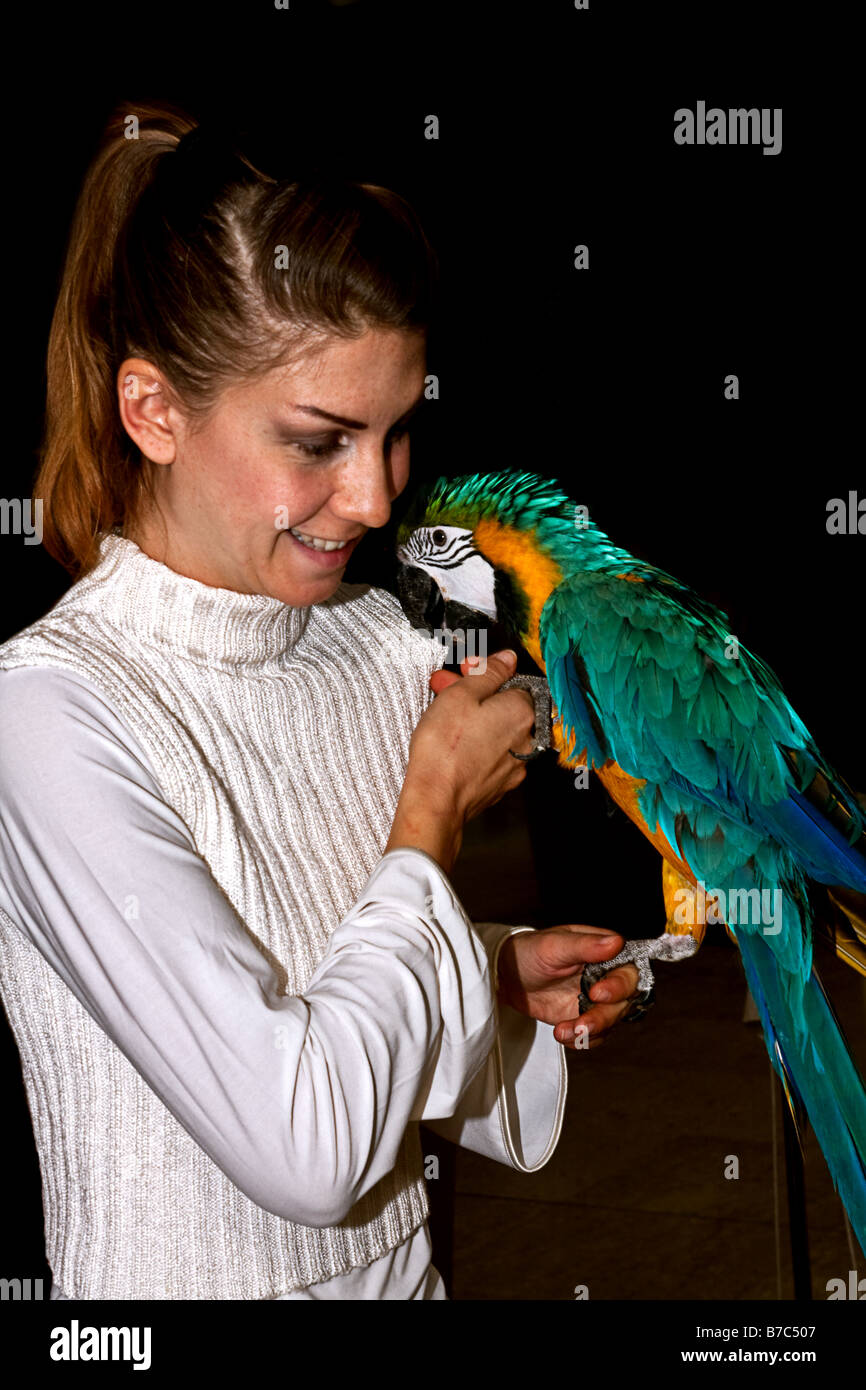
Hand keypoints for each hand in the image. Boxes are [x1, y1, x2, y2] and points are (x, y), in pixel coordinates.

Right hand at [385, 650, 536, 873]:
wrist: (436, 800)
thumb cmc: (445, 749)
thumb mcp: (462, 694)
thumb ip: (488, 672)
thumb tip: (506, 659)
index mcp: (523, 712)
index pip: (512, 681)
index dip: (483, 673)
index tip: (463, 672)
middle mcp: (527, 739)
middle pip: (504, 706)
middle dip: (474, 694)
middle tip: (446, 690)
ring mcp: (515, 765)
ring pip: (496, 730)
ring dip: (474, 718)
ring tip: (443, 717)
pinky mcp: (500, 784)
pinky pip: (491, 755)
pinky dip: (476, 744)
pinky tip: (454, 744)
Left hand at [496, 925, 641, 1048]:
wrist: (508, 975)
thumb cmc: (531, 951)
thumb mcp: (554, 945)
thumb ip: (585, 946)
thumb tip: (616, 942)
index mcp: (605, 954)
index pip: (629, 971)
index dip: (619, 985)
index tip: (597, 993)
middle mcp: (607, 977)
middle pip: (625, 1002)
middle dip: (604, 1016)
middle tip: (581, 1023)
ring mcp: (597, 1001)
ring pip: (610, 1022)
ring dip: (590, 1031)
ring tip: (564, 1030)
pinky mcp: (585, 1018)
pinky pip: (593, 1036)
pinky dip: (579, 1040)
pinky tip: (560, 1033)